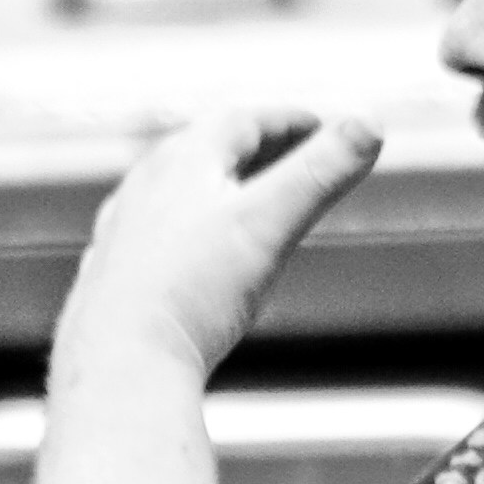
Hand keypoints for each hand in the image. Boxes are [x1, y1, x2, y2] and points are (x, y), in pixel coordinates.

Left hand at [61, 111, 381, 388]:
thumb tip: (372, 123)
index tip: (322, 126)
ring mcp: (123, 231)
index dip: (291, 121)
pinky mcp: (111, 277)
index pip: (244, 119)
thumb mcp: (270, 224)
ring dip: (217, 192)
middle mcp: (144, 186)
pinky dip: (187, 235)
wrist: (119, 364)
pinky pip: (155, 239)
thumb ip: (321, 173)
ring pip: (176, 195)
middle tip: (294, 160)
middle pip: (208, 152)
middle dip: (256, 152)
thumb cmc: (189, 293)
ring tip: (247, 206)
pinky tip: (193, 262)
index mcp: (183, 160)